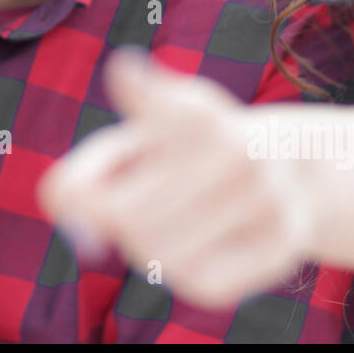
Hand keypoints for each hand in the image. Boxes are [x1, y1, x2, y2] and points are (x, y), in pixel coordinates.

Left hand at [37, 50, 315, 310]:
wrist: (287, 174)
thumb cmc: (184, 160)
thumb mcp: (131, 148)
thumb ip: (84, 175)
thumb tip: (66, 207)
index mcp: (196, 113)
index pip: (159, 102)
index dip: (140, 90)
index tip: (123, 71)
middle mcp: (237, 147)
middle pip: (125, 214)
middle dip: (113, 220)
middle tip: (130, 204)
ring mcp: (266, 196)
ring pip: (160, 253)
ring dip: (146, 249)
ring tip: (168, 224)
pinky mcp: (281, 244)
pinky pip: (201, 281)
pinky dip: (185, 272)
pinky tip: (199, 247)